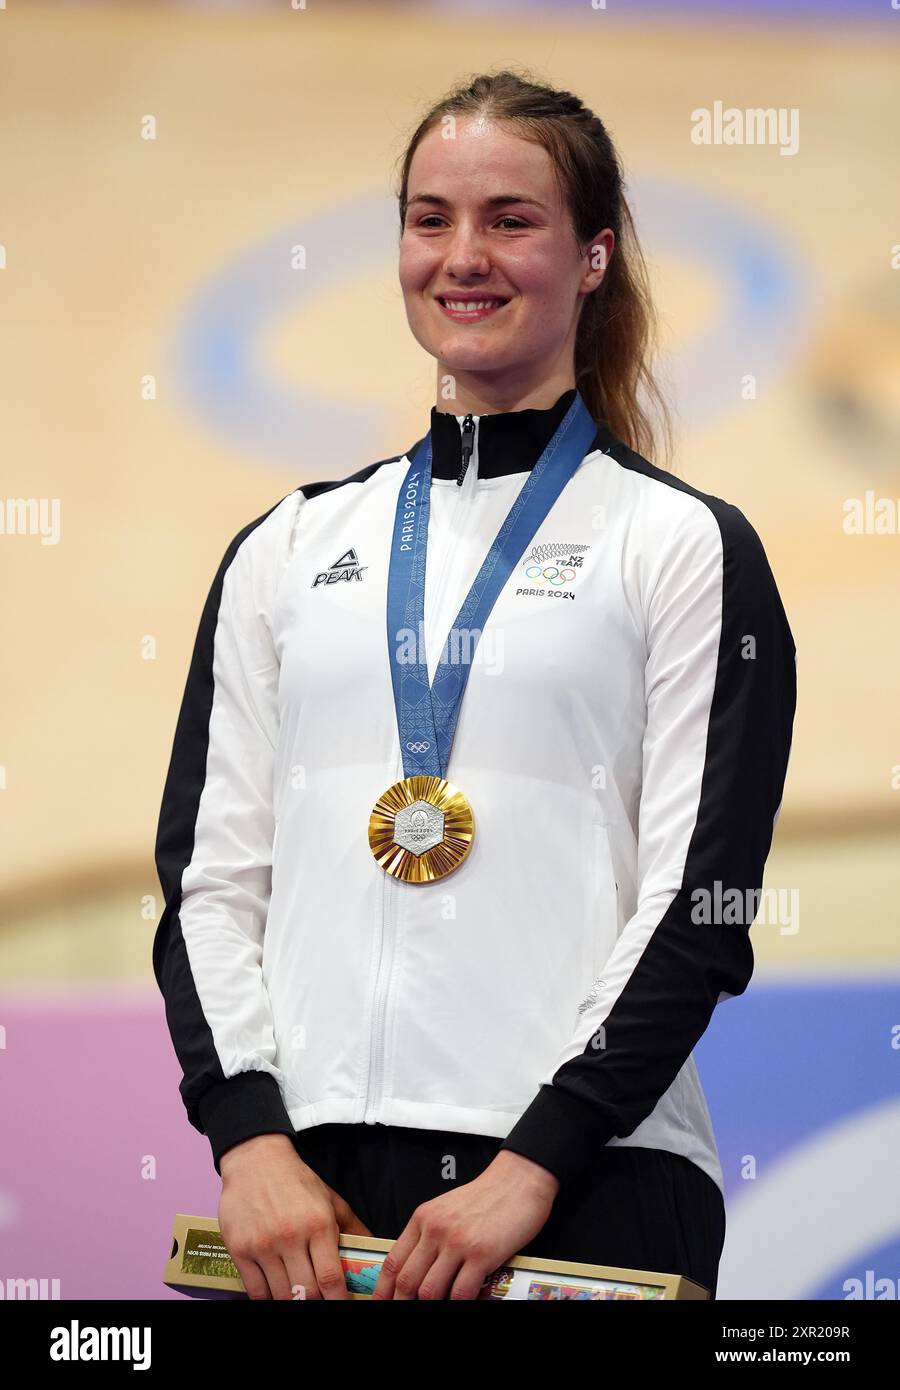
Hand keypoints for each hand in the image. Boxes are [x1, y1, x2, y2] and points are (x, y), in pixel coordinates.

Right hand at [218, 1132, 373, 1300]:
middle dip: (316, 1302)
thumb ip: (352, 1227)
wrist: (256, 1160)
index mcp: (318, 1224)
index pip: (331, 1278)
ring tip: (299, 1295)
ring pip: (282, 1295)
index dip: (338, 1301)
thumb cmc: (295, 1181)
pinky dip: (267, 1299)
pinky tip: (276, 1292)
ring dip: (293, 1301)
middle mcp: (290, 1237)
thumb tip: (372, 1249)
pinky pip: (255, 1291)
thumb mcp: (330, 1199)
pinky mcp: (240, 1250)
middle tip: (320, 1299)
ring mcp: (262, 1245)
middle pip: (307, 1293)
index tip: (342, 1304)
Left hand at [371, 1149, 559, 1299]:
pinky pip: (461, 1293)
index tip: (379, 1303)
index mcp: (424, 1218)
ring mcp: (458, 1243)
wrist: (519, 1180)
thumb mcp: (446, 1209)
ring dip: (429, 1307)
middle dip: (402, 1303)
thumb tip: (415, 1269)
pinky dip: (458, 1305)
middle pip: (406, 1281)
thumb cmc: (486, 1197)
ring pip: (429, 1291)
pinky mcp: (482, 1254)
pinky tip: (461, 1303)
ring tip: (434, 1309)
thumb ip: (428, 1236)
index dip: (382, 1290)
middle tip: (402, 1313)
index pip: (393, 1261)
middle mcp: (436, 1229)